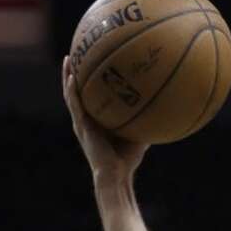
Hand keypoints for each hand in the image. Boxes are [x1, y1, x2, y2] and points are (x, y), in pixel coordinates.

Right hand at [62, 56, 147, 186]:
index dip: (89, 80)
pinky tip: (71, 76)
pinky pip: (75, 105)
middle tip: (75, 54)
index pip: (90, 96)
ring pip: (70, 95)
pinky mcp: (81, 128)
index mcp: (96, 121)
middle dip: (75, 73)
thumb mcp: (140, 134)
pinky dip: (71, 90)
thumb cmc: (128, 160)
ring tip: (67, 59)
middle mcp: (86, 120)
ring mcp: (82, 123)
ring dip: (67, 77)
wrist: (116, 176)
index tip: (91, 61)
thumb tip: (163, 107)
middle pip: (77, 91)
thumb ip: (145, 120)